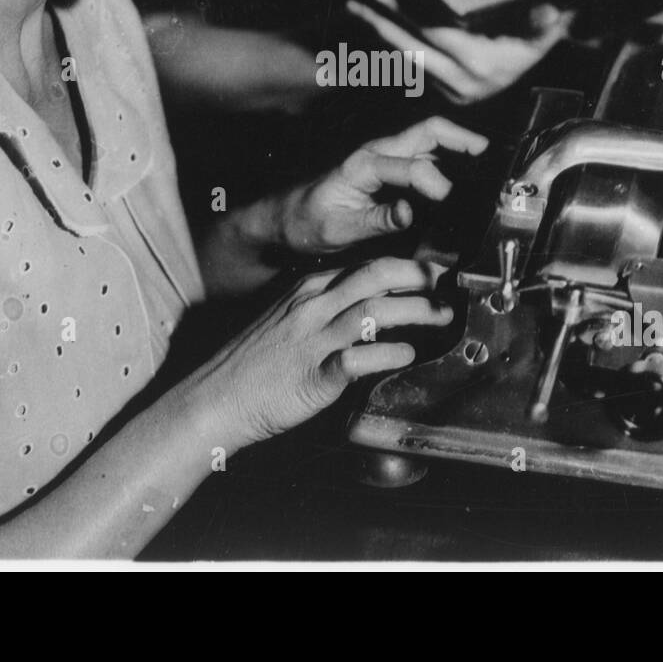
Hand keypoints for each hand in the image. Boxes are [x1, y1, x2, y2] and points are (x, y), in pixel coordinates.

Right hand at [200, 258, 450, 445]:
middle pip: (375, 277)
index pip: (363, 265)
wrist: (216, 398)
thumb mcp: (288, 319)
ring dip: (415, 311)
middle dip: (417, 276)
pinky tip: (408, 354)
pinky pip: (357, 359)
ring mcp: (313, 340)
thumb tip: (371, 300)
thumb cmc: (256, 363)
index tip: (432, 270)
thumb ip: (325, 305)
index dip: (404, 265)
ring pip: (373, 311)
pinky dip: (388, 354)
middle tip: (446, 284)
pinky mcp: (313, 375)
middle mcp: (312, 308)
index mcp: (307, 290)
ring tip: (441, 316)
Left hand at [278, 117, 487, 254]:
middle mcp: (378, 153)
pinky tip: (466, 179)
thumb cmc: (308, 222)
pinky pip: (425, 158)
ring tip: (489, 165)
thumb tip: (410, 213)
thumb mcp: (338, 229)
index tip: (450, 202)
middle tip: (493, 156)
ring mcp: (385, 159)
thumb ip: (376, 220)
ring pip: (430, 141)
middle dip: (463, 139)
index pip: (413, 166)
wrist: (286, 219)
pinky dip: (450, 162)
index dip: (436, 184)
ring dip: (460, 148)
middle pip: (429, 132)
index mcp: (364, 164)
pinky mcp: (390, 171)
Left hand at [347, 0, 573, 104]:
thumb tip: (552, 12)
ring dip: (384, 35)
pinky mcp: (443, 92)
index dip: (405, 16)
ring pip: (407, 61)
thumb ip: (546, 25)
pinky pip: (412, 67)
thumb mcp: (542, 37)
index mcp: (477, 64)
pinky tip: (380, 26)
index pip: (432, 37)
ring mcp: (448, 90)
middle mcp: (459, 82)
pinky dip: (396, 47)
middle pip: (409, 51)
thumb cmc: (533, 47)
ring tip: (362, 9)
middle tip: (355, 3)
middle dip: (381, 25)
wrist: (531, 81)